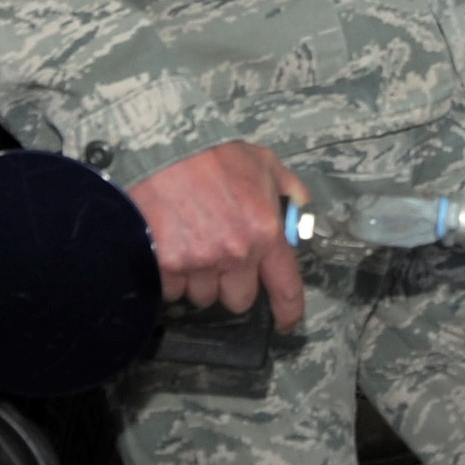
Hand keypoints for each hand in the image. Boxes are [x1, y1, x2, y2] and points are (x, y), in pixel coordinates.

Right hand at [129, 141, 309, 325]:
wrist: (162, 143)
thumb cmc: (213, 151)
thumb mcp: (264, 162)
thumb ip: (289, 190)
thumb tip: (302, 210)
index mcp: (265, 232)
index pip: (286, 288)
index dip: (288, 311)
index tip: (286, 321)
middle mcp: (235, 253)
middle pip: (238, 300)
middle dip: (230, 285)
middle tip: (220, 259)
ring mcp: (199, 260)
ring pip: (201, 296)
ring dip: (198, 280)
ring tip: (190, 244)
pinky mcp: (165, 262)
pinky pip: (171, 288)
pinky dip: (170, 275)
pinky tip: (168, 246)